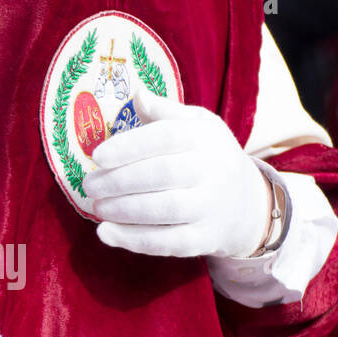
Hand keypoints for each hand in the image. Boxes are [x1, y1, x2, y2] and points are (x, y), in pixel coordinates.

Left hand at [81, 89, 271, 258]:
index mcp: (206, 137)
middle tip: (89, 185)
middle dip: (119, 181)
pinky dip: (134, 240)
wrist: (248, 204)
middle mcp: (214, 171)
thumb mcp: (196, 126)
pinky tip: (106, 233)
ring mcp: (212, 207)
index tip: (97, 156)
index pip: (166, 137)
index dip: (130, 146)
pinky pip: (168, 242)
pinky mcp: (205, 239)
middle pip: (163, 174)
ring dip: (123, 210)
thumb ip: (164, 112)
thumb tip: (137, 94)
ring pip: (165, 209)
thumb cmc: (209, 157)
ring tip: (96, 206)